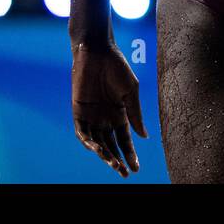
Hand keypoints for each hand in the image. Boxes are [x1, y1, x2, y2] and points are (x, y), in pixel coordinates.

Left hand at [71, 43, 146, 176]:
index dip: (130, 154)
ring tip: (113, 164)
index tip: (136, 168)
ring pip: (97, 143)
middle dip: (117, 160)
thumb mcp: (131, 92)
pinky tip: (97, 149)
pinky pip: (82, 132)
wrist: (97, 50)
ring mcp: (92, 116)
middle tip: (124, 172)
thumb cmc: (117, 67)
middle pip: (111, 145)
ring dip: (105, 155)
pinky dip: (88, 142)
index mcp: (119, 114)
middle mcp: (105, 118)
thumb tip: (145, 137)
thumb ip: (136, 114)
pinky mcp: (78, 111)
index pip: (125, 140)